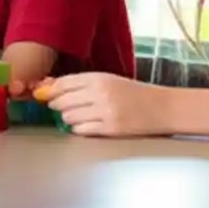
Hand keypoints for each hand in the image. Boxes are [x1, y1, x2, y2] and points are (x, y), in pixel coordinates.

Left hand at [46, 72, 170, 136]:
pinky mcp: (110, 129)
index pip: (63, 84)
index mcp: (99, 78)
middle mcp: (100, 93)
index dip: (50, 90)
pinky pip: (81, 130)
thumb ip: (80, 83)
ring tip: (79, 115)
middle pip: (62, 101)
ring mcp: (105, 112)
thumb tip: (48, 86)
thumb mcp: (108, 80)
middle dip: (57, 106)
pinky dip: (79, 129)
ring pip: (69, 117)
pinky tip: (87, 125)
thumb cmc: (133, 93)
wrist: (162, 107)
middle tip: (61, 107)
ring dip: (68, 118)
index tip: (46, 95)